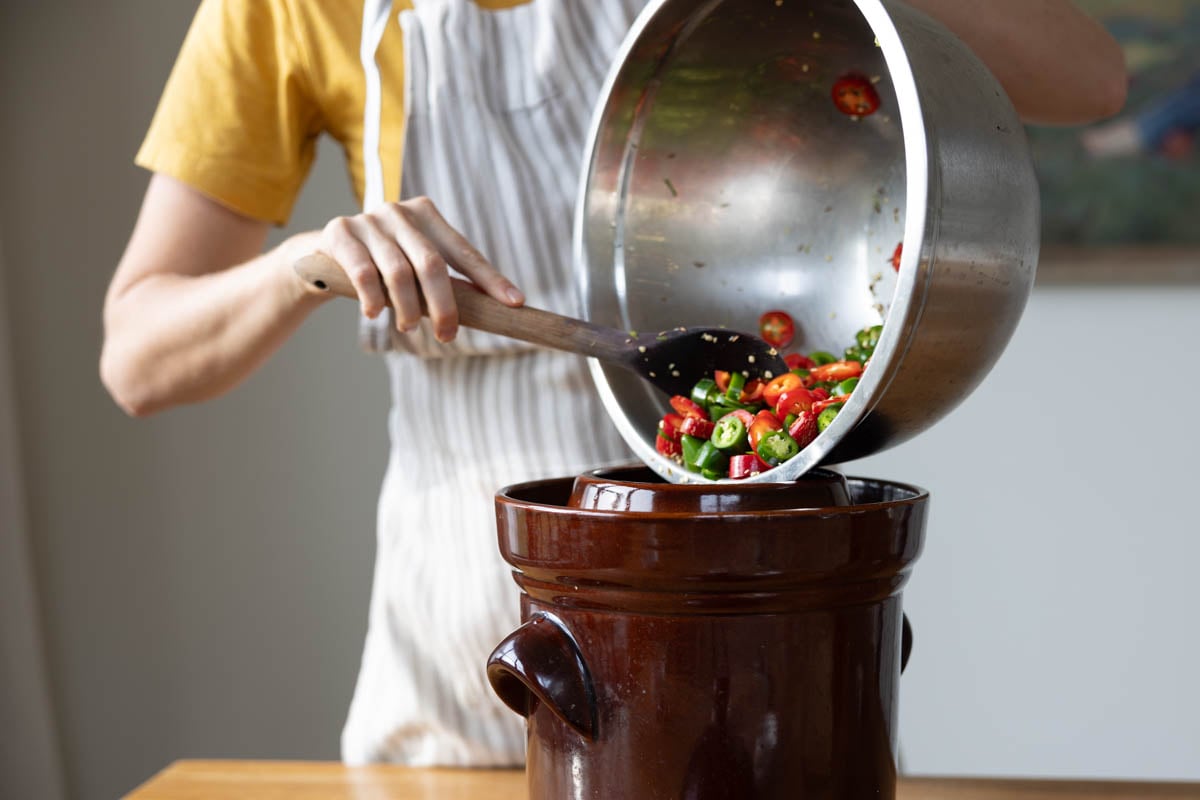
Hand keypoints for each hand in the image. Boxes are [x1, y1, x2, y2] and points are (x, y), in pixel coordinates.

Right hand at [314, 196, 524, 340]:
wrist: (326, 253)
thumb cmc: (383, 264)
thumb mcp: (415, 265)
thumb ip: (446, 278)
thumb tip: (493, 309)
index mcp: (428, 215)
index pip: (464, 252)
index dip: (490, 279)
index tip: (514, 303)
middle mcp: (400, 211)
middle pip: (432, 264)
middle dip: (444, 306)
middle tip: (447, 335)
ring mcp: (369, 220)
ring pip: (399, 272)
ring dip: (407, 308)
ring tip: (408, 326)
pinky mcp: (341, 232)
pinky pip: (364, 272)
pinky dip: (373, 299)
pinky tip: (374, 313)